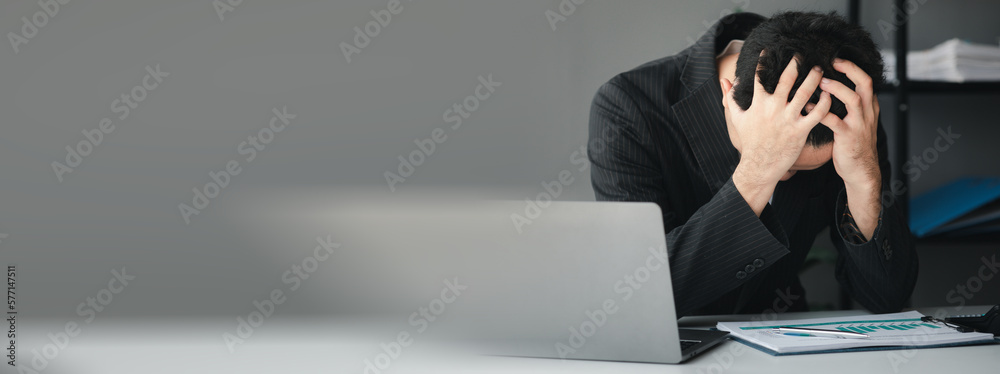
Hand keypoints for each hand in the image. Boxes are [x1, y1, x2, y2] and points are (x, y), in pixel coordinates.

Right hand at [722, 53, 831, 214]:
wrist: (759, 166)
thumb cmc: (750, 141)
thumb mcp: (736, 118)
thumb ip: (730, 97)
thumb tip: (725, 80)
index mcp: (758, 104)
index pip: (761, 77)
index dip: (765, 61)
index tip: (770, 50)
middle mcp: (774, 109)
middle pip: (787, 79)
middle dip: (795, 63)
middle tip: (803, 54)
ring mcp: (788, 120)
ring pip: (805, 92)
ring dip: (814, 77)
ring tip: (819, 68)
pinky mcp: (800, 131)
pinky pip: (817, 113)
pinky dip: (825, 102)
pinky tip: (828, 94)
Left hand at [819, 58, 881, 238]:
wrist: (861, 172)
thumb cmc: (854, 145)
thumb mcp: (857, 123)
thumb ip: (849, 107)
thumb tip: (833, 89)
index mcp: (869, 108)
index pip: (866, 81)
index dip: (853, 67)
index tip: (837, 58)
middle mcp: (867, 113)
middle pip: (865, 84)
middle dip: (850, 70)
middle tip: (832, 61)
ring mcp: (859, 125)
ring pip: (853, 100)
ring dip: (837, 89)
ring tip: (821, 82)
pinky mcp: (848, 138)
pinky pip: (835, 122)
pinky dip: (821, 113)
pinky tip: (808, 107)